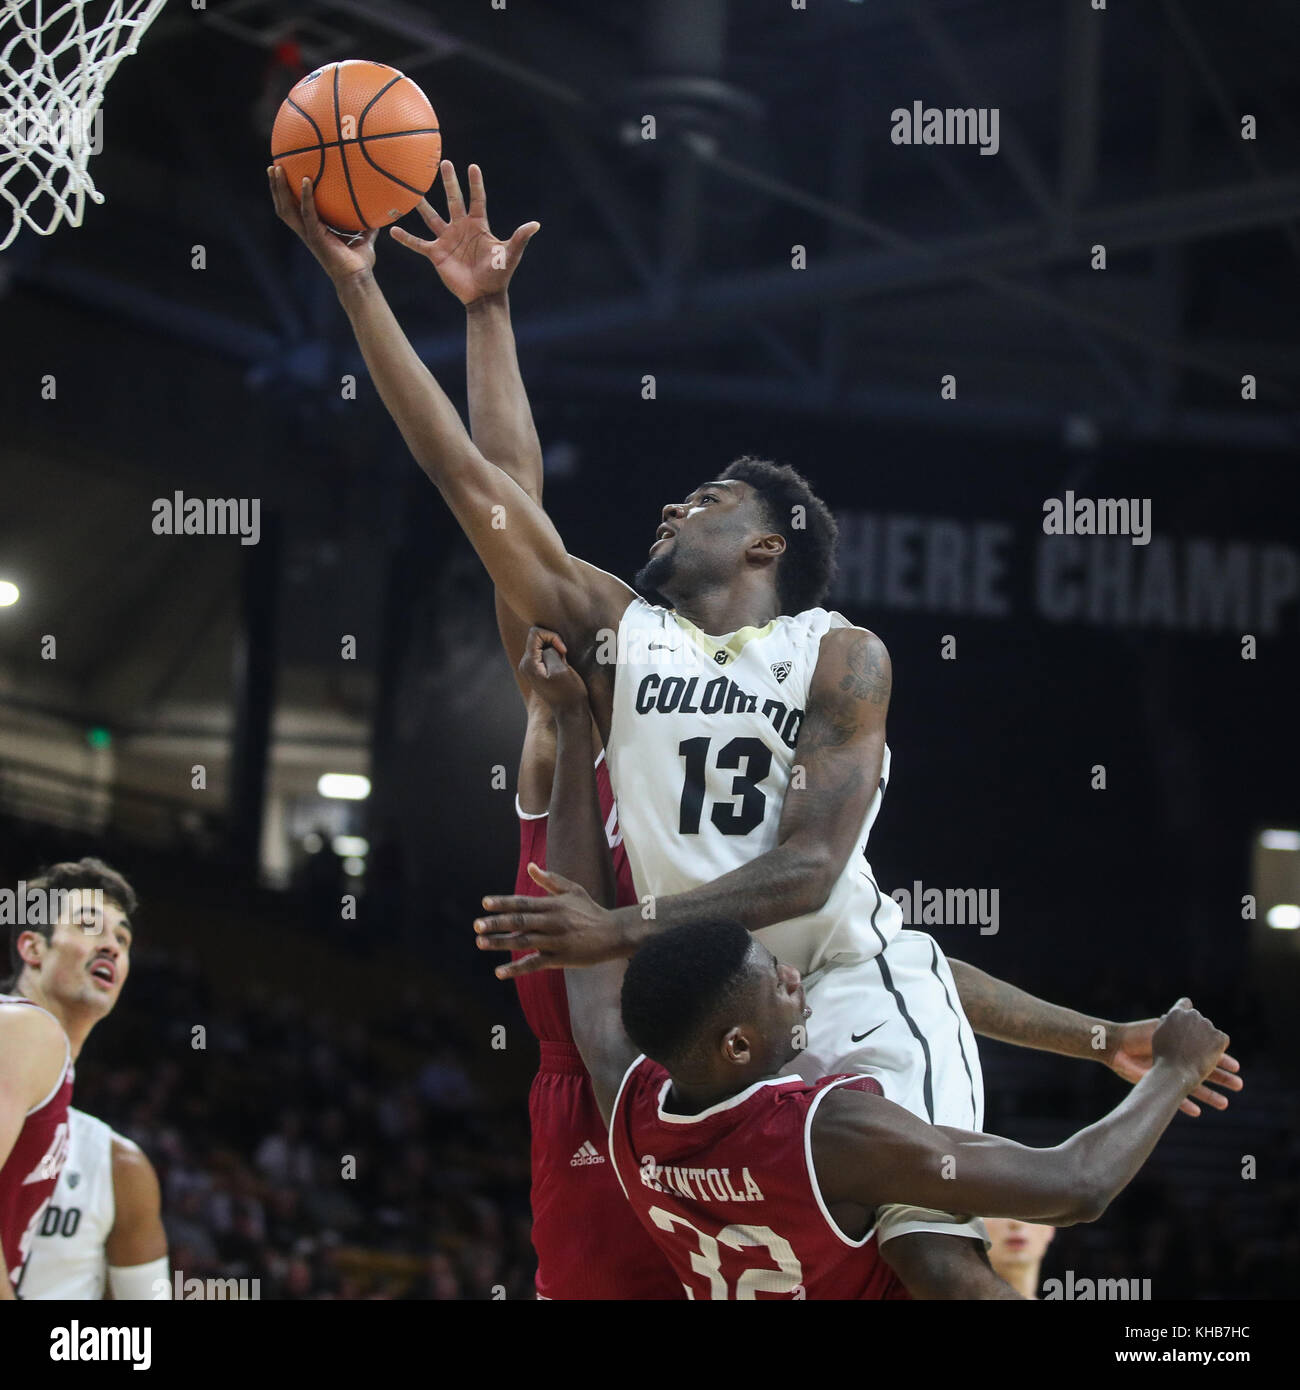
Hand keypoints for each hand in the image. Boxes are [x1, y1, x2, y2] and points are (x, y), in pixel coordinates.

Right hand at [268, 166, 376, 284]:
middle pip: (283, 206)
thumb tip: (379, 213)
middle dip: (276, 187)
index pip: (294, 209)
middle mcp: (307, 231)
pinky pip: (308, 212)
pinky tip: (306, 180)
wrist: (358, 278)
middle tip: (273, 167)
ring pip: (287, 208)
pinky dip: (306, 195)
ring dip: (280, 188)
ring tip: (276, 168)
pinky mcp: (316, 236)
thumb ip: (367, 226)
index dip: (286, 194)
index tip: (283, 175)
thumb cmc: (360, 263)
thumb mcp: (364, 238)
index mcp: (314, 230)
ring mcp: (309, 234)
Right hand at [390, 162, 539, 305]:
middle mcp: (461, 228)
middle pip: (453, 200)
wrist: (484, 296)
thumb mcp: (510, 254)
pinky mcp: (437, 254)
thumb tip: (535, 225)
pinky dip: (406, 238)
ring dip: (421, 205)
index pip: (477, 199)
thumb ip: (519, 238)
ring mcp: (447, 239)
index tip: (472, 166)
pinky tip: (393, 229)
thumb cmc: (499, 275)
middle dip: (449, 182)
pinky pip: (418, 243)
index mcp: (478, 225)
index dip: (475, 184)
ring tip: (410, 189)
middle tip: (443, 162)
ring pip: (432, 217)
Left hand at [474, 865, 636, 977]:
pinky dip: (517, 969)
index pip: (524, 902)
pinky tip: (500, 972)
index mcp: (553, 905)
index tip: (485, 903)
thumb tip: (530, 866)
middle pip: (521, 921)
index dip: (504, 902)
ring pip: (524, 941)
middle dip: (497, 923)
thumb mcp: (573, 890)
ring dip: (501, 942)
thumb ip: (550, 880)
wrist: (614, 934)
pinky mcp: (560, 958)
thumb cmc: (591, 910)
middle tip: (477, 925)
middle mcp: (552, 921)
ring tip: (481, 942)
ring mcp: (555, 941)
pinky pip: (535, 964)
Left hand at [518, 627, 587, 713]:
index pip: (536, 633)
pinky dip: (556, 656)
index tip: (563, 651)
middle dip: (554, 643)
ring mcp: (531, 668)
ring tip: (563, 665)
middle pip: (538, 637)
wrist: (571, 712)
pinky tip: (562, 668)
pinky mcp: (538, 670)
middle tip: (564, 659)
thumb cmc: (569, 692)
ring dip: (556, 650)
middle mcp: (525, 664)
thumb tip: (547, 645)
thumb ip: (550, 651)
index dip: (552, 637)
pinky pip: (546, 653)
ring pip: (543, 645)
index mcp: (528, 663)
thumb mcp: (561, 669)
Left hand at [1104, 1013, 1240, 1117]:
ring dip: (1210, 1095)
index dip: (1220, 1059)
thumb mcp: (1161, 1024)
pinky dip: (1186, 1104)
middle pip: (1204, 1071)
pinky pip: (1175, 1098)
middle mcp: (1178, 1061)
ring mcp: (1169, 1073)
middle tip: (1239, 1085)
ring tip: (1225, 1104)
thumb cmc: (1138, 1033)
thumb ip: (1178, 1019)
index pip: (1205, 1053)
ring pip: (1194, 1087)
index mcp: (1181, 1047)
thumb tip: (1192, 1006)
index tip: (1236, 1067)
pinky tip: (1198, 1112)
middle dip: (1222, 1078)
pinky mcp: (1159, 1084)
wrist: (1116, 1047)